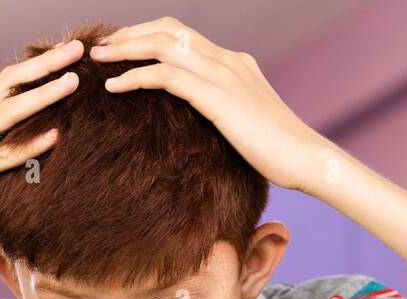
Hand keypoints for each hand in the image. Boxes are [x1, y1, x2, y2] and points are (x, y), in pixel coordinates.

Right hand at [0, 39, 83, 276]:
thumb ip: (9, 157)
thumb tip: (49, 148)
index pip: (8, 83)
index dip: (38, 65)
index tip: (70, 52)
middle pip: (8, 85)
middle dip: (44, 66)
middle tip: (76, 49)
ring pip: (6, 114)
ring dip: (42, 96)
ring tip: (72, 83)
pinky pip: (1, 156)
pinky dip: (29, 145)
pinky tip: (55, 136)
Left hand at [89, 18, 333, 193]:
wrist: (308, 160)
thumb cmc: (278, 152)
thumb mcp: (245, 124)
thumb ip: (222, 113)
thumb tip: (199, 126)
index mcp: (234, 63)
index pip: (183, 35)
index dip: (148, 35)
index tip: (121, 48)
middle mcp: (228, 60)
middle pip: (169, 30)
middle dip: (130, 35)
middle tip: (100, 48)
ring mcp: (224, 75)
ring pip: (164, 45)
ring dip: (125, 50)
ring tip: (98, 60)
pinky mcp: (218, 97)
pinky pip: (167, 78)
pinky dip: (136, 77)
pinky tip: (114, 86)